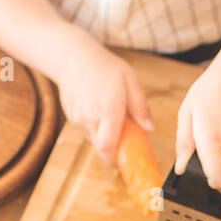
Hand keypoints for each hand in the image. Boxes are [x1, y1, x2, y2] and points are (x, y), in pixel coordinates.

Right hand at [55, 35, 152, 164]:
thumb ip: (140, 107)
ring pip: (94, 139)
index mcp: (108, 111)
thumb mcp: (130, 81)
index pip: (108, 147)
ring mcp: (78, 119)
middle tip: (124, 141)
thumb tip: (150, 129)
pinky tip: (99, 110)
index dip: (115, 160)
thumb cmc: (104, 66)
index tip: (123, 163)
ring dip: (105, 136)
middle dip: (113, 149)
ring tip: (111, 116)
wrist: (72, 57)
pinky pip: (86, 129)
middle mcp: (90, 118)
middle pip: (101, 147)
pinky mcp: (71, 117)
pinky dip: (95, 126)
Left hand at [175, 49, 220, 189]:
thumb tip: (181, 167)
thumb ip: (183, 144)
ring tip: (220, 132)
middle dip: (216, 170)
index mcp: (214, 140)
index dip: (210, 180)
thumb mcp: (188, 113)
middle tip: (208, 149)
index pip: (218, 180)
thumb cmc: (212, 90)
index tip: (203, 170)